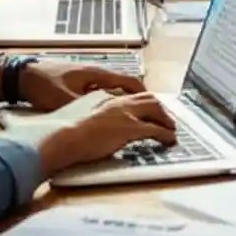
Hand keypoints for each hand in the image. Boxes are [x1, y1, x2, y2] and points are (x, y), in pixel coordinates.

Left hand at [20, 61, 144, 111]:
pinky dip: (111, 101)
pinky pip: (102, 92)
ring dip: (125, 101)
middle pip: (126, 85)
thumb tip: (106, 117)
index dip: (145, 96)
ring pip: (114, 89)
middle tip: (150, 115)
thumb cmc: (43, 84)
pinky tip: (108, 116)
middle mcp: (96, 74)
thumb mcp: (65, 99)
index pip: (130, 82)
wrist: (21, 74)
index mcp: (98, 74)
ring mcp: (87, 78)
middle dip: (139, 99)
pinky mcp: (78, 83)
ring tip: (133, 117)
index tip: (156, 110)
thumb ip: (87, 107)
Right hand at [38, 93, 176, 175]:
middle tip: (167, 120)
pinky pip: (156, 129)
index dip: (145, 103)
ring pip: (156, 110)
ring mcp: (126, 114)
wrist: (65, 139)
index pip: (133, 96)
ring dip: (166, 119)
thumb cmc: (68, 135)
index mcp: (107, 99)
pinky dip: (166, 134)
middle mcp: (118, 102)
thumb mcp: (85, 120)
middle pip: (149, 99)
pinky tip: (169, 140)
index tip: (151, 111)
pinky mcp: (130, 128)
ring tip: (171, 130)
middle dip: (160, 109)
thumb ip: (98, 119)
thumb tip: (105, 128)